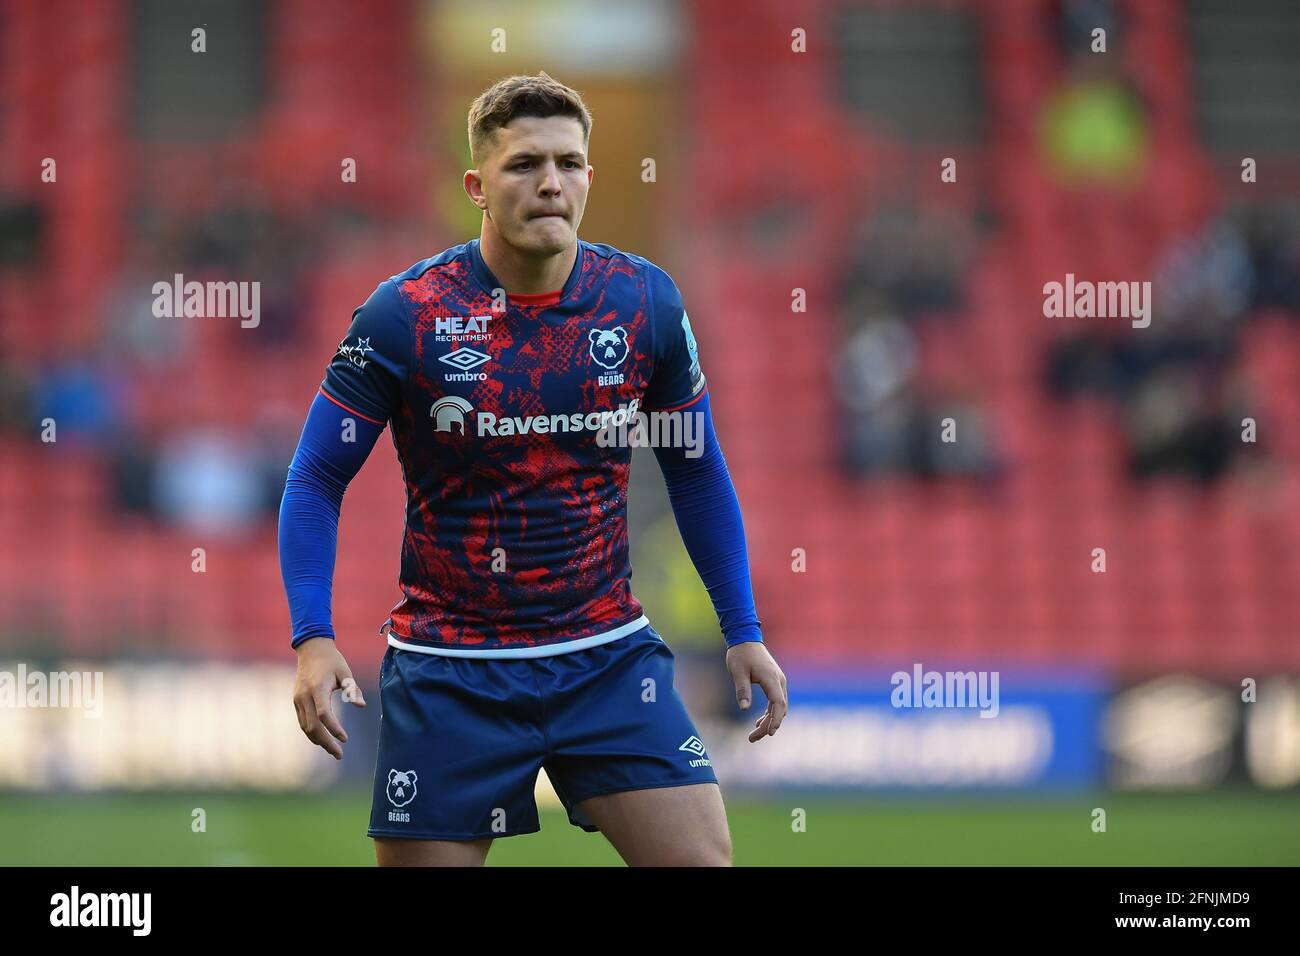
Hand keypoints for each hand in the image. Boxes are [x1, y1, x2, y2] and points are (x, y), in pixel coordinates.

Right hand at [293, 636, 365, 759]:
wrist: (311, 649)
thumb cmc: (332, 661)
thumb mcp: (345, 672)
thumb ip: (352, 689)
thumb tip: (361, 706)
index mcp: (318, 688)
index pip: (324, 714)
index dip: (334, 729)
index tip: (345, 739)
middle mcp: (304, 696)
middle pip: (313, 726)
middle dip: (326, 742)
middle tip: (339, 754)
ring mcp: (297, 699)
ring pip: (306, 727)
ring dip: (318, 741)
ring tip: (333, 751)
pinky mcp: (296, 701)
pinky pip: (303, 722)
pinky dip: (312, 733)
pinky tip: (323, 740)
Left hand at [726, 641, 787, 741]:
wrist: (745, 638)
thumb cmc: (740, 654)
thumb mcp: (738, 672)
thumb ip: (742, 690)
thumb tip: (745, 709)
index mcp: (772, 679)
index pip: (778, 704)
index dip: (775, 720)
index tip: (769, 733)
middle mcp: (779, 681)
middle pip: (780, 709)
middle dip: (768, 725)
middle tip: (752, 738)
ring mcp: (778, 681)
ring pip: (778, 707)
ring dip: (769, 721)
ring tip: (754, 735)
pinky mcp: (774, 682)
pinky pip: (775, 701)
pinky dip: (769, 713)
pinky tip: (758, 722)